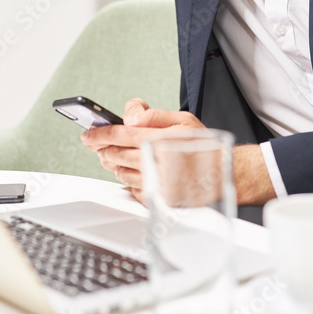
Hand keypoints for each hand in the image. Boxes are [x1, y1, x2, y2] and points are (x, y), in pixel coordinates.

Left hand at [81, 98, 204, 202]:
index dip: (98, 134)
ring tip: (116, 154)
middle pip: (114, 154)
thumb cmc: (204, 145)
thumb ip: (152, 114)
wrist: (224, 174)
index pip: (119, 135)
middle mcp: (156, 163)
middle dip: (103, 148)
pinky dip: (128, 178)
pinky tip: (134, 170)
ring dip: (113, 163)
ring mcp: (156, 183)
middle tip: (99, 143)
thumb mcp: (182, 119)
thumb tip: (128, 117)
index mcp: (160, 140)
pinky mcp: (158, 198)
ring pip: (120, 172)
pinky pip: (131, 188)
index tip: (88, 134)